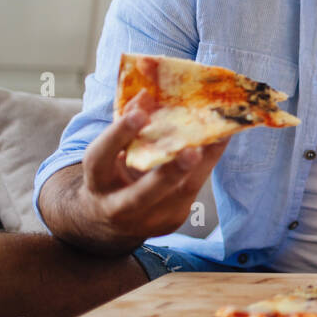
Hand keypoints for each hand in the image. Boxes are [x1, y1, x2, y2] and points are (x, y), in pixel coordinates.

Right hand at [79, 90, 229, 246]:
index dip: (118, 136)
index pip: (101, 159)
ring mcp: (149, 220)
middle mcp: (119, 207)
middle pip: (143, 194)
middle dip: (169, 173)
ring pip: (180, 194)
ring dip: (203, 164)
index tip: (139, 114)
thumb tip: (146, 94)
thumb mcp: (109, 153)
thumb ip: (125, 126)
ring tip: (220, 136)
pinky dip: (208, 165)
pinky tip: (220, 142)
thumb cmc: (111, 175)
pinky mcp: (173, 221)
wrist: (109, 221)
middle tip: (192, 151)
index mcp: (97, 183)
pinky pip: (194, 192)